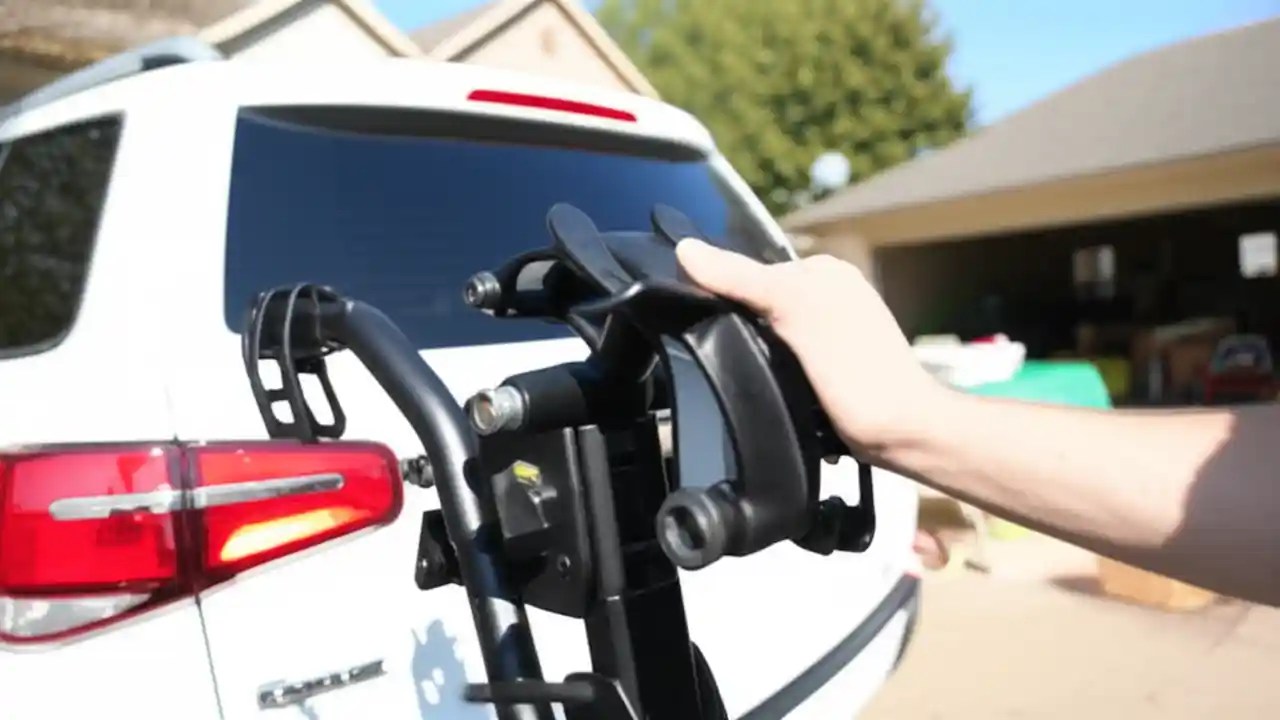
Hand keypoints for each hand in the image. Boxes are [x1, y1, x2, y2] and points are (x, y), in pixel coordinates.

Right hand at [674, 239, 944, 453]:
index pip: (751, 269)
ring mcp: (830, 334)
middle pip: (757, 302)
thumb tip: (686, 251)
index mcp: (823, 272)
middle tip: (720, 351)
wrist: (902, 433)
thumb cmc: (858, 372)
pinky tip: (766, 385)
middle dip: (736, 322)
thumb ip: (743, 279)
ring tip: (744, 372)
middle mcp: (829, 296)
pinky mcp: (827, 370)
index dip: (722, 289)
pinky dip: (767, 372)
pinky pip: (781, 360)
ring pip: (767, 334)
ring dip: (750, 351)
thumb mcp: (795, 310)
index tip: (698, 315)